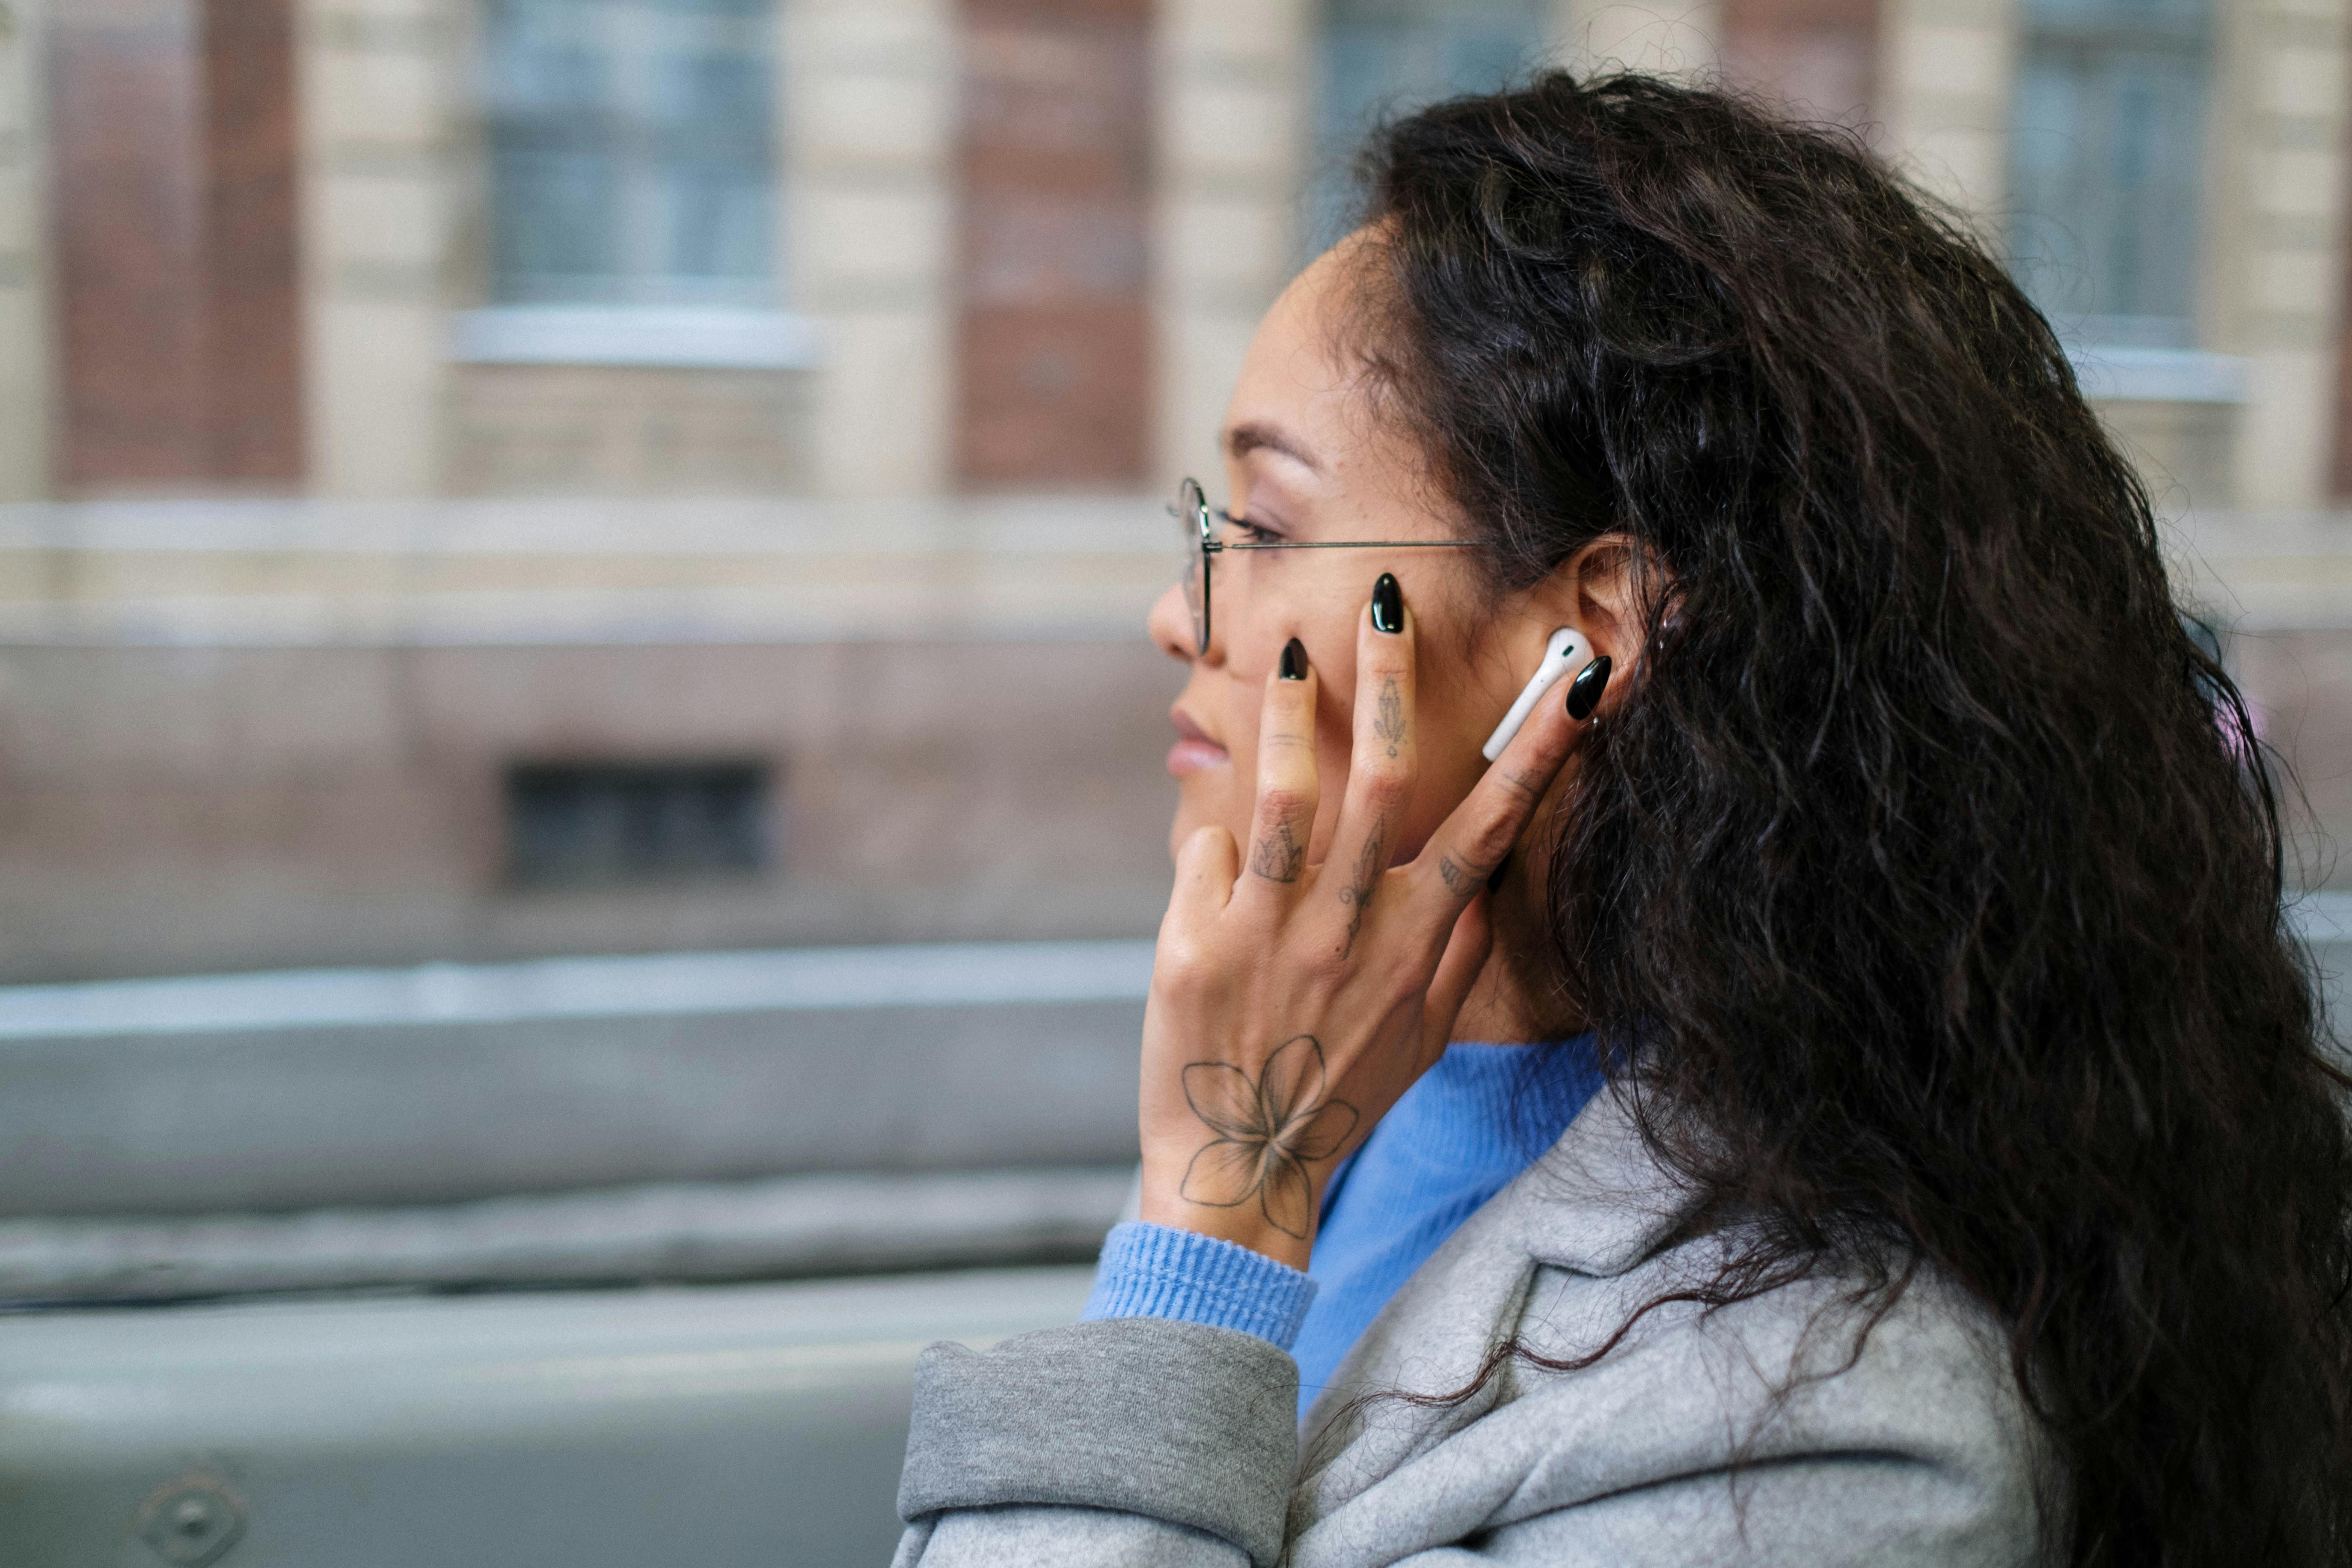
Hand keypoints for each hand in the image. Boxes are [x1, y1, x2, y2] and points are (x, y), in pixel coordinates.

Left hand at [1136, 589, 1585, 1268]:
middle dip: (1392, 682)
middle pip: (1383, 782)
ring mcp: (1272, 935)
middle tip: (1390, 599)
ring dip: (1295, 715)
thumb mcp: (1422, 1040)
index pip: (1488, 829)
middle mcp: (1350, 931)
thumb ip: (1454, 957)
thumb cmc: (1338, 1098)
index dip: (1535, 751)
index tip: (1576, 683)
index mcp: (1415, 946)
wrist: (1239, 1170)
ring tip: (1293, 652)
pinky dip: (1214, 835)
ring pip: (1288, 797)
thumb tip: (1479, 883)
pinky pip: (1211, 853)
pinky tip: (1215, 846)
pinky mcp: (1198, 945)